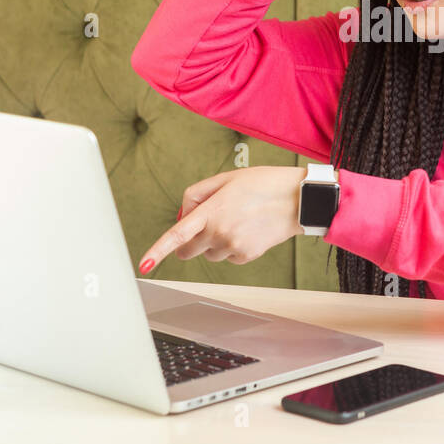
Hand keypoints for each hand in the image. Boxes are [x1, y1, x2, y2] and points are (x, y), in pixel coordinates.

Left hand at [137, 166, 307, 273]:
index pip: (177, 234)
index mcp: (212, 210)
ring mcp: (233, 246)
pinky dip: (232, 247)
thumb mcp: (226, 178)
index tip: (144, 265)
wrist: (298, 200)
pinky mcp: (246, 256)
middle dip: (189, 242)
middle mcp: (220, 232)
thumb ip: (196, 195)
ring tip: (237, 221)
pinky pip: (228, 257)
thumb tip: (182, 217)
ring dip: (214, 242)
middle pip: (187, 251)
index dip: (158, 251)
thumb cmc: (263, 184)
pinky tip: (248, 230)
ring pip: (208, 254)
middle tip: (206, 225)